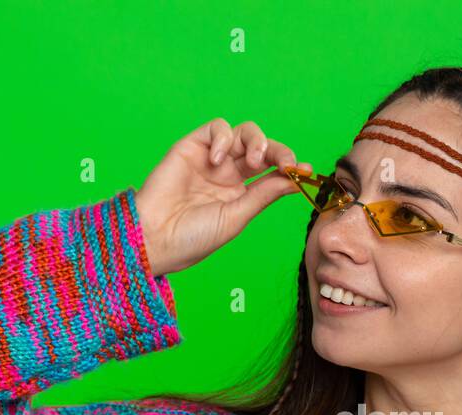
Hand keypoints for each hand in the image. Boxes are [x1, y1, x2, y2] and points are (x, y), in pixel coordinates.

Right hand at [134, 118, 311, 276]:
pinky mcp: (191, 146)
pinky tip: (219, 160)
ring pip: (243, 133)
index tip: (306, 171)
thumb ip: (265, 194)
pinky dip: (223, 138)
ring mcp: (211, 158)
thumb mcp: (238, 216)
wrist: (155, 239)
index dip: (290, 167)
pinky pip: (216, 128)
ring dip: (255, 142)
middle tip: (286, 164)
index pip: (272, 172)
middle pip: (262, 148)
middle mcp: (229, 173)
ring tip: (252, 162)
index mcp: (242, 193)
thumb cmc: (193, 237)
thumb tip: (297, 179)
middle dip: (279, 151)